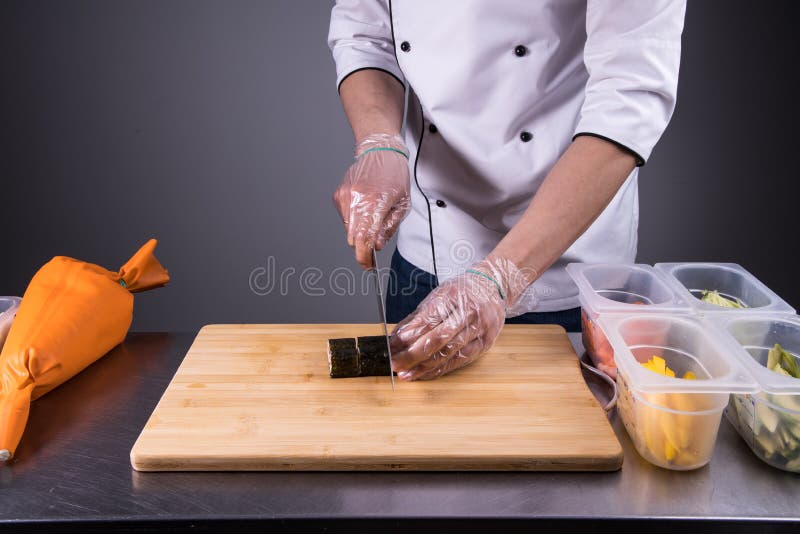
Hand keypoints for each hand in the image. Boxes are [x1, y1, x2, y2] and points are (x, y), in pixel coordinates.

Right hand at [333, 133, 410, 268]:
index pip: (364, 239)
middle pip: (354, 237)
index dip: (365, 257)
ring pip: (349, 229)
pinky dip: (354, 219)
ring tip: (373, 216)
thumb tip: (376, 245)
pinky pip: (345, 217)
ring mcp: (345, 196)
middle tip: (372, 252)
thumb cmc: (394, 174)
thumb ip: (388, 227)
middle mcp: (357, 200)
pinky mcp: (339, 194)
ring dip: (359, 231)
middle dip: (363, 247)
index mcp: (375, 202)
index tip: (367, 266)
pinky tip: (364, 206)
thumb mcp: (402, 203)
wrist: (380, 151)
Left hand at [389, 256, 534, 379]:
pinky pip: (460, 360)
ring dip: (424, 367)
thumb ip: (418, 317)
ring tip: (406, 374)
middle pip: (437, 339)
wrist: (493, 286)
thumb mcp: (438, 295)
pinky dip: (440, 369)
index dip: (407, 336)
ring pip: (448, 353)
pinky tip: (425, 373)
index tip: (391, 346)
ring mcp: (480, 329)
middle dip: (412, 355)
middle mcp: (469, 313)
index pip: (427, 321)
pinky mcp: (485, 343)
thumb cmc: (462, 290)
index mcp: (453, 296)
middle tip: (395, 364)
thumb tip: (397, 336)